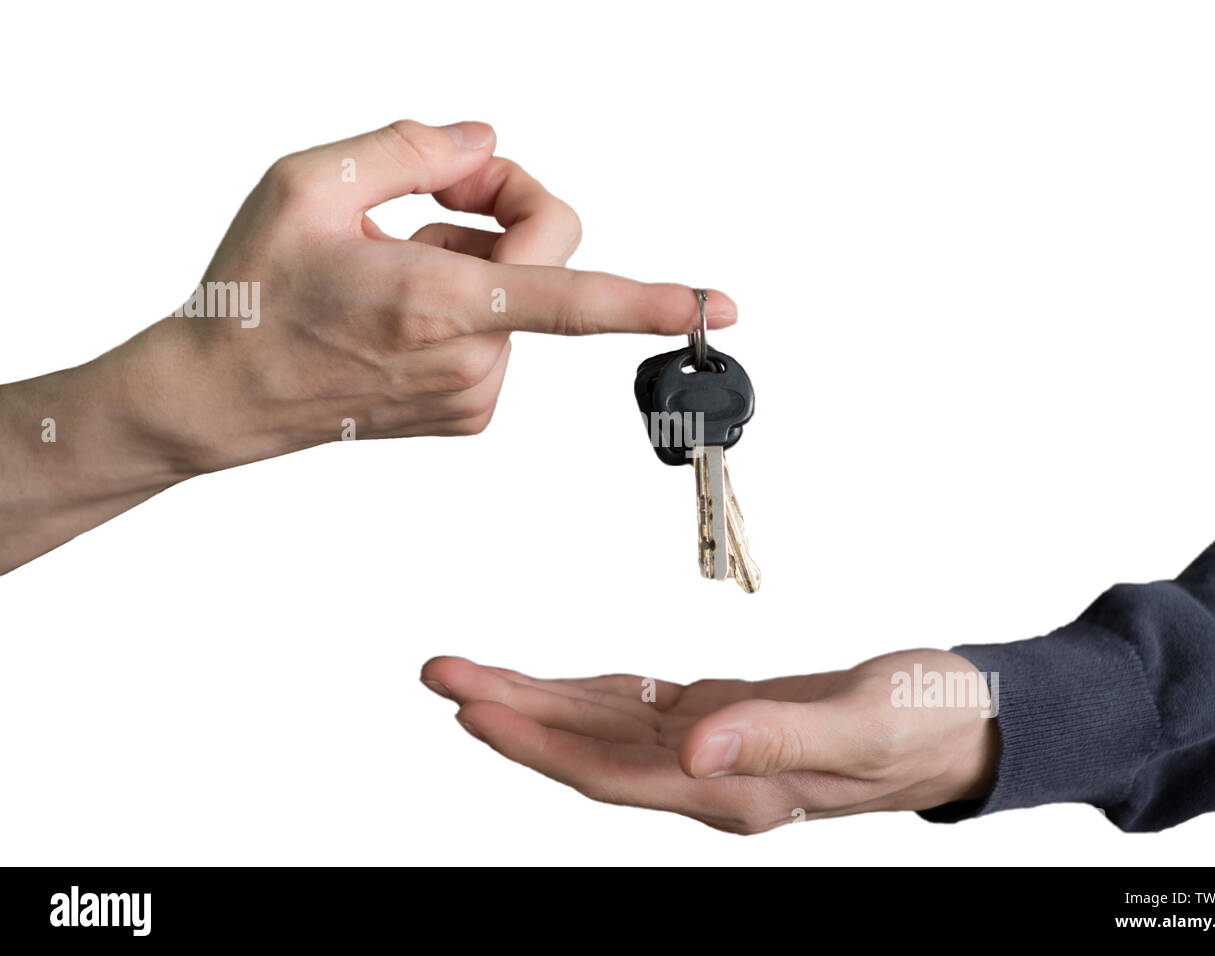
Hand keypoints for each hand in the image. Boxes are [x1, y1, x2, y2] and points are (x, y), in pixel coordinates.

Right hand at [0, 119, 735, 571]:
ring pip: (523, 297)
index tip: (722, 306)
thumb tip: (486, 143)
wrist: (219, 393)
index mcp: (438, 304)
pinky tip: (402, 314)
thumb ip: (411, 147)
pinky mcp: (469, 416)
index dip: (654, 299)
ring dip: (475, 264)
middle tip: (433, 198)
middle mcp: (470, 361)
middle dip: (507, 209)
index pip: (573, 299)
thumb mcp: (308, 183)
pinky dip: (467, 308)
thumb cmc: (255, 290)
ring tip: (394, 274)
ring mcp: (473, 397)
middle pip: (550, 257)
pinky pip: (502, 335)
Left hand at [420, 650, 999, 833]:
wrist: (961, 720)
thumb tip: (692, 750)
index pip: (614, 774)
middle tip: (443, 675)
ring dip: (537, 701)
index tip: (475, 710)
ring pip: (605, 728)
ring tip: (470, 673)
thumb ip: (777, 738)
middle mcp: (712, 778)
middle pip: (589, 752)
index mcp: (739, 792)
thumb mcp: (861, 723)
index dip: (538, 745)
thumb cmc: (924, 721)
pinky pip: (640, 708)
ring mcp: (714, 751)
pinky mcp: (723, 719)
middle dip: (511, 716)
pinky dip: (589, 691)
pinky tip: (556, 683)